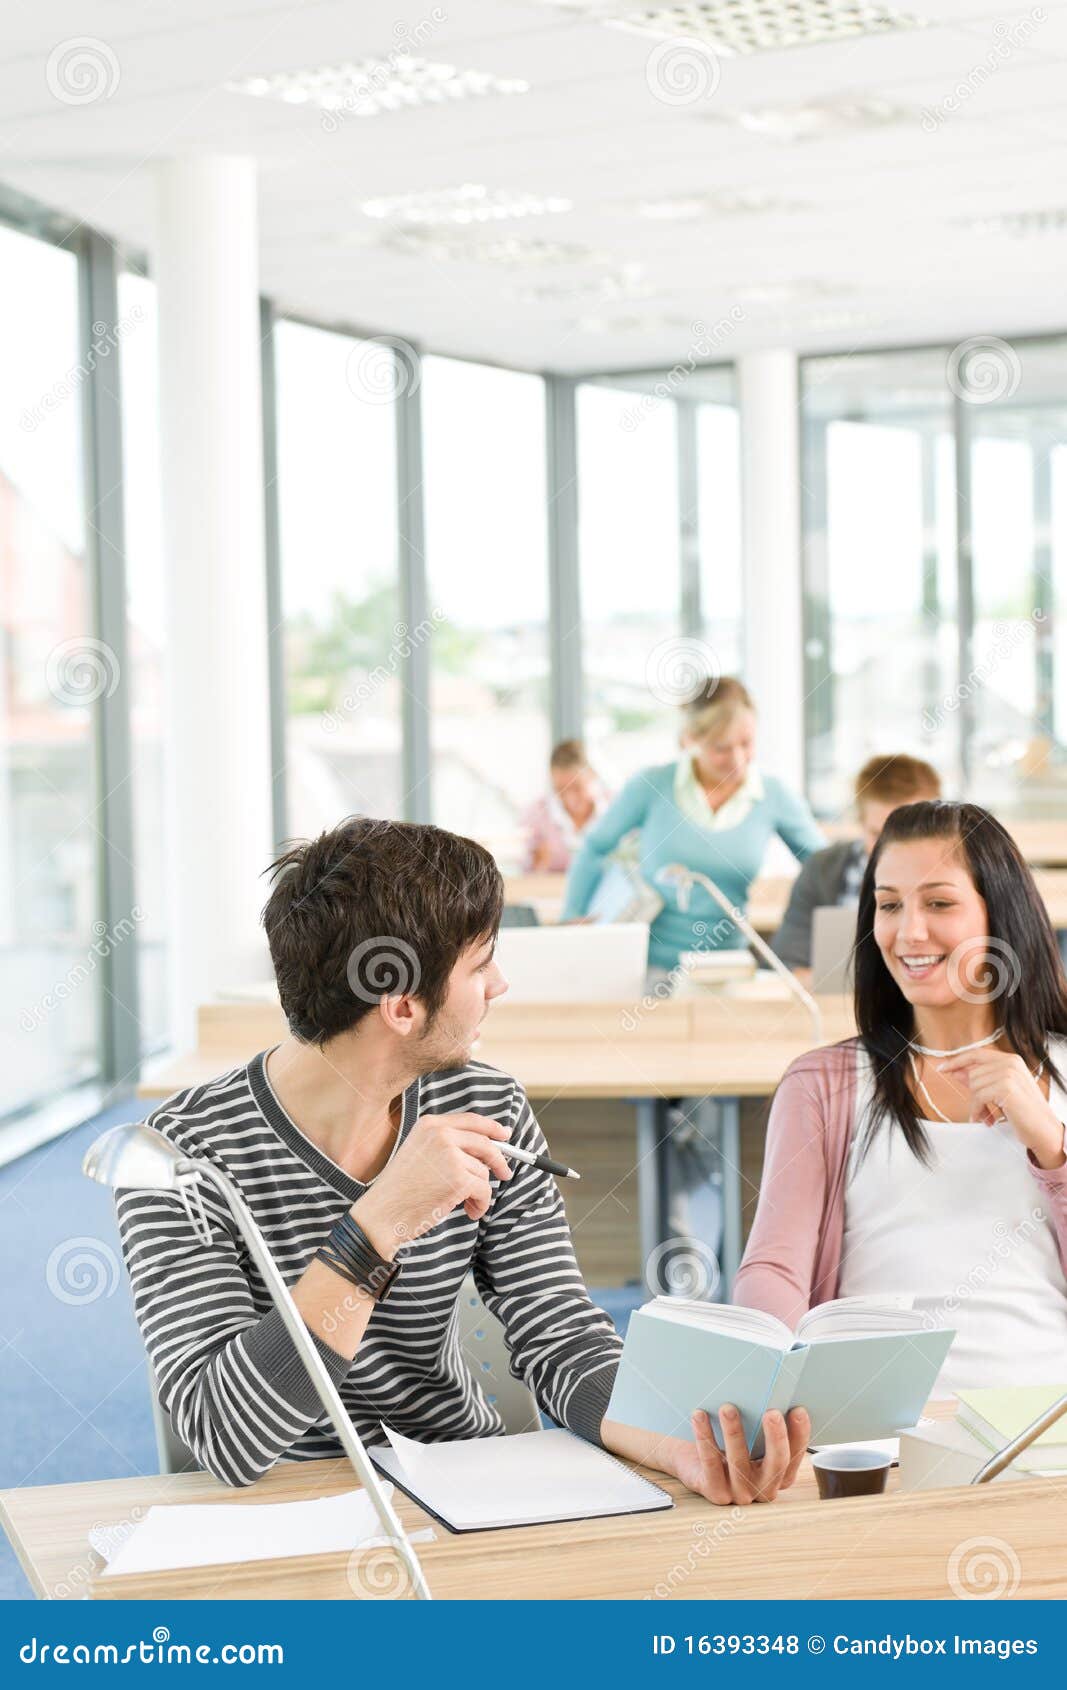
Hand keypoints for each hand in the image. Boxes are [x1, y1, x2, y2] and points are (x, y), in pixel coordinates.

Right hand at [352, 1111, 513, 1253]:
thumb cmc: (399, 1189)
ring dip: (480, 1192)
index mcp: (430, 1125)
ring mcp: (451, 1155)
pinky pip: (484, 1191)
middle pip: (486, 1143)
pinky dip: (481, 1204)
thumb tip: (487, 1149)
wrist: (382, 1213)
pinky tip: (470, 1212)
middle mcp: (441, 1135)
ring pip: (484, 1172)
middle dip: (499, 1160)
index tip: (505, 1134)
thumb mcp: (419, 1154)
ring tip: (466, 1205)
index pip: (471, 1120)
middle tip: (505, 1174)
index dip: (492, 1127)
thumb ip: (447, 1146)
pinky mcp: (459, 1179)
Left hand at [672, 1405, 809, 1505]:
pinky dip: (705, 1437)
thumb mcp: (751, 1438)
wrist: (694, 1464)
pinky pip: (710, 1463)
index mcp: (779, 1475)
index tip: (798, 1410)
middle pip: (776, 1464)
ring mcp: (740, 1493)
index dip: (799, 1434)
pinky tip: (700, 1416)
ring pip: (739, 1463)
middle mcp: (763, 1487)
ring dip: (734, 1433)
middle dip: (776, 1437)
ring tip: (728, 1408)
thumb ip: (763, 1426)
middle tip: (772, 1413)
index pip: (794, 1455)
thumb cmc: (728, 1444)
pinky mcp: (715, 1492)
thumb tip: (775, 1394)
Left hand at [938, 1050, 1066, 1167]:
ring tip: (986, 1116)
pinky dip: (979, 1111)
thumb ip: (980, 1080)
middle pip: (973, 1073)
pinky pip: (978, 1097)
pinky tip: (987, 1120)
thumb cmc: (1024, 1112)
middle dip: (973, 1095)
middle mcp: (1011, 1063)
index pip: (977, 1054)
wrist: (1044, 1130)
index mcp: (1011, 1060)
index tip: (942, 1068)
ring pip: (974, 1086)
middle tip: (981, 1110)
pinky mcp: (1006, 1087)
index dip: (957, 1061)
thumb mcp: (1000, 1092)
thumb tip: (956, 1071)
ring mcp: (1009, 1073)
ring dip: (976, 1106)